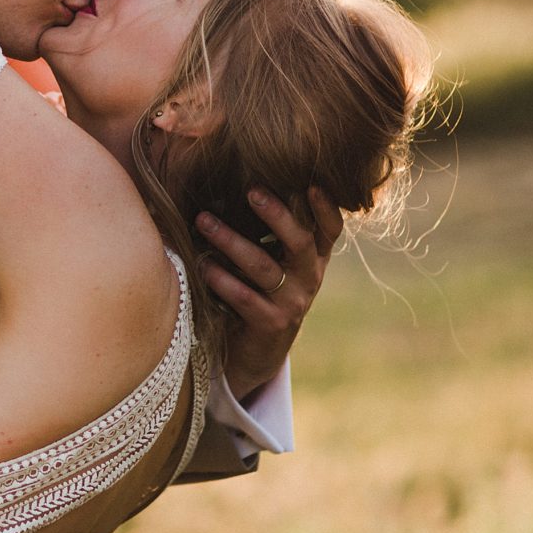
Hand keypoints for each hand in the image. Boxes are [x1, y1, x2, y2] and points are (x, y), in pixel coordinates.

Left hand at [197, 186, 342, 400]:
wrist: (256, 351)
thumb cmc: (260, 291)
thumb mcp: (274, 260)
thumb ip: (270, 230)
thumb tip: (241, 180)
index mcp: (314, 258)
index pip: (331, 228)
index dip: (326, 207)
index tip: (313, 182)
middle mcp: (309, 278)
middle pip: (301, 241)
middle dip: (276, 214)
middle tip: (251, 190)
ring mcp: (293, 303)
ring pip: (264, 266)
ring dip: (231, 241)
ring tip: (203, 221)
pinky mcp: (271, 324)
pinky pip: (244, 297)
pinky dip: (221, 279)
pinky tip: (201, 264)